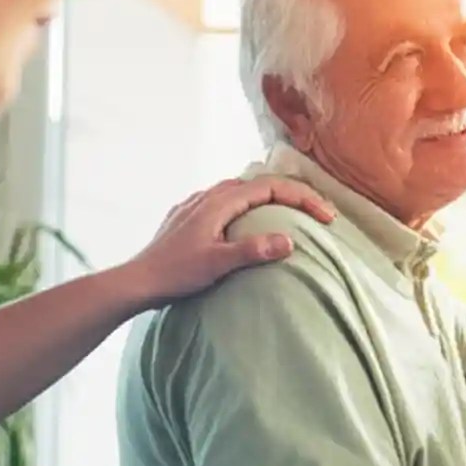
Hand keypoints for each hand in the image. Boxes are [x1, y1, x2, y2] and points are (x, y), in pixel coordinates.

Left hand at [116, 177, 335, 307]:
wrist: (138, 281)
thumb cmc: (175, 274)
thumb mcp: (217, 265)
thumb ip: (252, 250)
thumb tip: (290, 240)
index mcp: (220, 202)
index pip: (272, 187)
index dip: (304, 198)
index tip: (327, 217)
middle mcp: (209, 196)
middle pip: (260, 184)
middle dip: (293, 195)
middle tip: (318, 214)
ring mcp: (197, 204)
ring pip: (242, 191)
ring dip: (271, 199)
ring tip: (291, 215)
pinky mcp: (188, 217)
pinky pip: (227, 201)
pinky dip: (250, 206)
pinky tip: (249, 222)